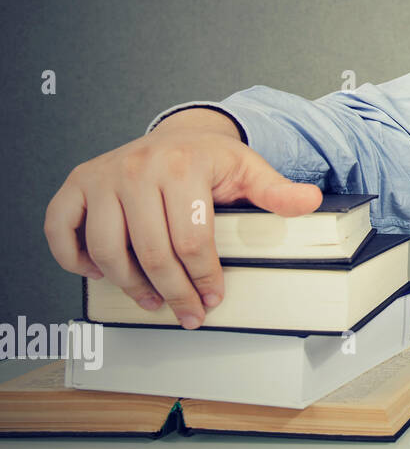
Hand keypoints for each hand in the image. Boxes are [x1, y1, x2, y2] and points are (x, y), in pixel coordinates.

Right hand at [44, 111, 321, 327]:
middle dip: (173, 293)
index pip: (192, 240)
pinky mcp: (77, 185)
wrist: (180, 134)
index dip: (204, 279)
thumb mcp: (251, 170)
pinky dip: (74, 258)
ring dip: (131, 286)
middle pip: (152, 252)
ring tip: (154, 302)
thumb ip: (276, 191)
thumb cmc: (213, 160)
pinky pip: (61, 229)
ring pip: (109, 250)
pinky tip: (99, 272)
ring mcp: (103, 177)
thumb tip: (308, 202)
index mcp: (183, 165)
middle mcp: (137, 168)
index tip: (212, 300)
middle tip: (188, 314)